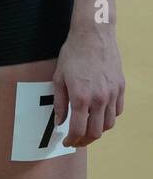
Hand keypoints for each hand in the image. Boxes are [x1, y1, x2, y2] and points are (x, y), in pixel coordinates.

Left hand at [53, 23, 122, 146]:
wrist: (93, 36)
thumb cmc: (72, 54)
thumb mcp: (58, 78)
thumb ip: (60, 102)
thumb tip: (60, 121)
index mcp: (81, 97)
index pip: (79, 129)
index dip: (72, 140)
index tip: (67, 142)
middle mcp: (100, 99)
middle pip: (96, 132)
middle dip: (85, 140)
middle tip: (77, 141)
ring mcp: (113, 94)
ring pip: (109, 124)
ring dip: (98, 131)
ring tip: (87, 129)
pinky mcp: (121, 88)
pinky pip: (118, 111)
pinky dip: (108, 118)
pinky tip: (99, 115)